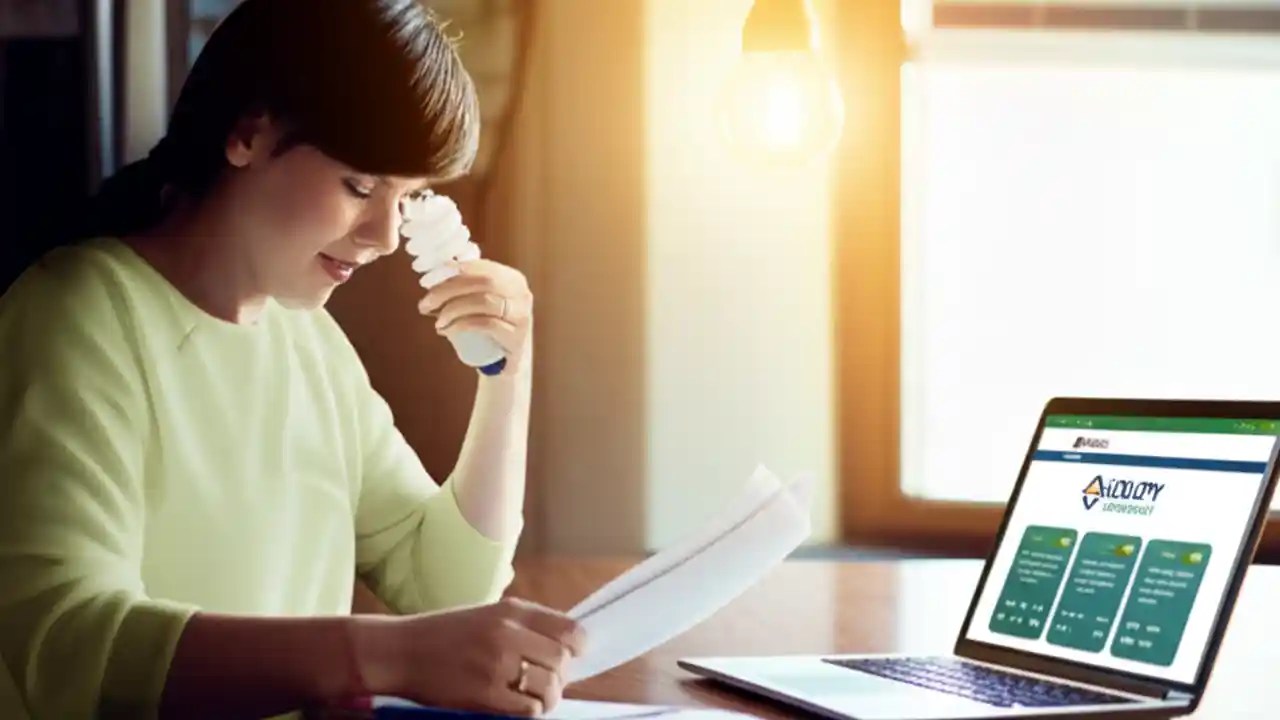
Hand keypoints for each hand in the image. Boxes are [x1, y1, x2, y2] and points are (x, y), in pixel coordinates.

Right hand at [356, 597, 586, 716]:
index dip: (577, 648)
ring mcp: (497, 665)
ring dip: (546, 697)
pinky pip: (528, 710)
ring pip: (549, 688)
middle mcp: (508, 634)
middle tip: (544, 680)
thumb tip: (565, 647)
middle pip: (563, 661)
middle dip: (560, 675)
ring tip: (530, 696)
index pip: (571, 630)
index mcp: (512, 611)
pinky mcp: (485, 695)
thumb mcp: (488, 615)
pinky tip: (514, 706)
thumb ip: (525, 626)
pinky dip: (528, 711)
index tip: (569, 656)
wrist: (400, 651)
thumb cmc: (445, 634)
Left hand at [418, 260, 532, 374]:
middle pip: (484, 281)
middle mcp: (521, 293)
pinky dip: (462, 325)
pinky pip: (487, 324)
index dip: (453, 272)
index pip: (480, 267)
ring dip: (454, 309)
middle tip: (426, 304)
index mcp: (511, 278)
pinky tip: (447, 330)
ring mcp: (522, 314)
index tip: (428, 282)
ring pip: (485, 301)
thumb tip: (430, 280)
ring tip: (437, 321)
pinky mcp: (517, 336)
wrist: (507, 362)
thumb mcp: (479, 303)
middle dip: (449, 290)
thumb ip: (463, 289)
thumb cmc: (488, 328)